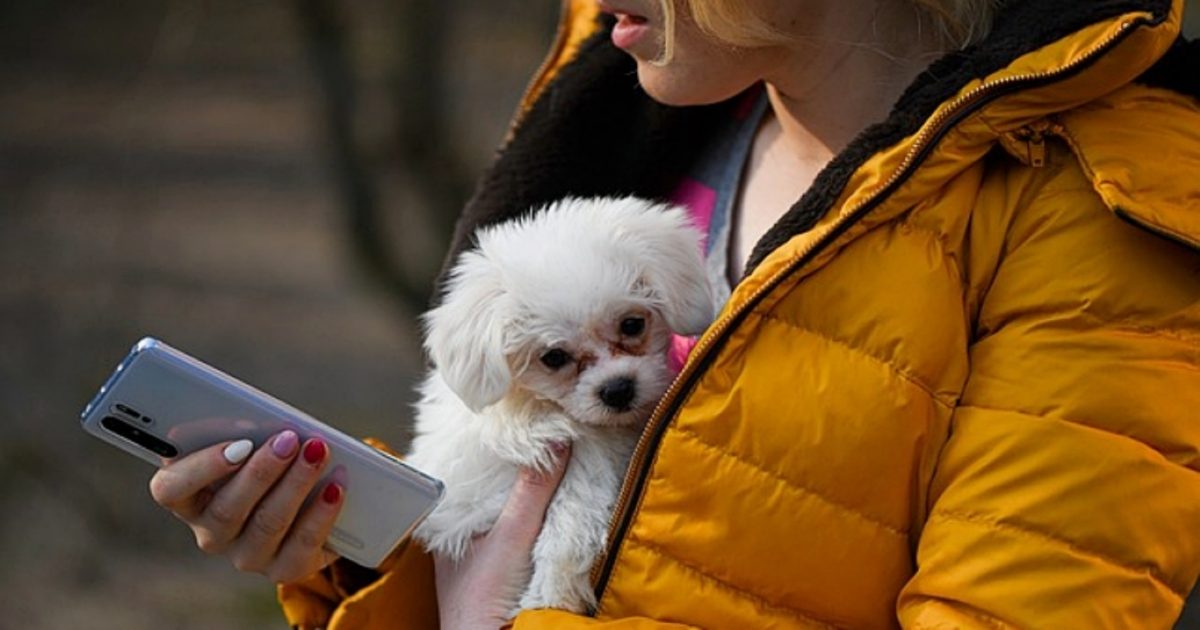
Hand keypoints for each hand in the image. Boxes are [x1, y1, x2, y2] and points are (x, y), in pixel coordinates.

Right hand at [148, 430, 343, 582]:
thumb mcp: (254, 443)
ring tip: (318, 452)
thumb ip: (249, 433)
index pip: (171, 490)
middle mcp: (212, 534)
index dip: (201, 467)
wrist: (313, 500)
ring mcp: (247, 555)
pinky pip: (302, 544)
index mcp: (189, 498)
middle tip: (289, 439)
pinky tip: (336, 487)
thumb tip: (267, 423)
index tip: (239, 443)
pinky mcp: (284, 568)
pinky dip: (322, 512)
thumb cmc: (273, 459)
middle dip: (262, 470)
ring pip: (268, 523)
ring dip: (296, 483)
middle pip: (227, 508)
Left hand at [434, 441, 571, 628]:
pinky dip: (538, 513)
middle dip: (518, 465)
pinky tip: (554, 499)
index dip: (494, 448)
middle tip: (543, 433)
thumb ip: (532, 491)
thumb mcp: (510, 536)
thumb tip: (554, 441)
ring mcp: (482, 552)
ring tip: (553, 455)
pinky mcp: (504, 567)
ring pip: (508, 507)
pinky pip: (522, 528)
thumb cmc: (479, 601)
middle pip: (493, 487)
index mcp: (449, 521)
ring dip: (530, 489)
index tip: (520, 424)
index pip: (471, 471)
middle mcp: (462, 533)